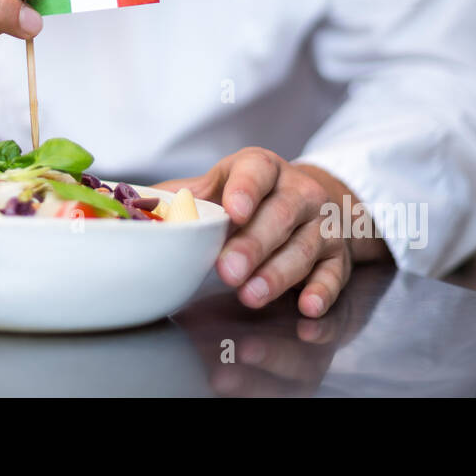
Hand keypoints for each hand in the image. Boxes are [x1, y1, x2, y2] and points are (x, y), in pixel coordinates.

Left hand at [158, 147, 385, 317]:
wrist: (313, 203)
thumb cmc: (254, 196)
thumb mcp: (221, 185)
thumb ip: (185, 197)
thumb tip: (136, 207)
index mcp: (264, 168)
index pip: (257, 172)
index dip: (246, 190)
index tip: (234, 211)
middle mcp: (299, 192)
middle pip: (280, 215)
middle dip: (254, 245)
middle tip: (227, 270)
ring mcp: (323, 225)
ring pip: (304, 248)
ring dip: (278, 274)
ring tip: (251, 295)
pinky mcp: (339, 257)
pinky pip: (334, 275)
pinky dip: (322, 291)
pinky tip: (307, 307)